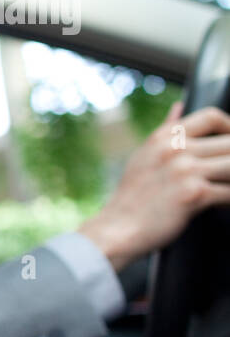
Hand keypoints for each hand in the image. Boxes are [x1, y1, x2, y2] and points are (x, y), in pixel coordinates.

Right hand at [79, 101, 229, 271]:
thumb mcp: (143, 155)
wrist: (117, 229)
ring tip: (224, 187)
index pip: (212, 116)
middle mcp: (175, 149)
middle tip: (226, 173)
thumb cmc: (132, 197)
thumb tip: (179, 107)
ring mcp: (185, 170)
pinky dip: (229, 200)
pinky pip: (229, 193)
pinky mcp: (194, 194)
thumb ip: (165, 130)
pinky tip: (222, 204)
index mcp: (164, 137)